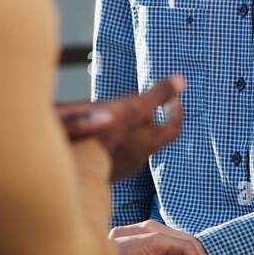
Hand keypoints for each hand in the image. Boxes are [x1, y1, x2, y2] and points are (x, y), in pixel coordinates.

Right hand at [57, 75, 185, 181]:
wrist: (71, 170)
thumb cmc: (102, 135)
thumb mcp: (132, 108)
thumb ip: (158, 95)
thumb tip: (182, 80)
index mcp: (148, 143)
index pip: (173, 128)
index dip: (175, 112)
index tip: (174, 99)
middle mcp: (137, 160)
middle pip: (150, 136)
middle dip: (145, 118)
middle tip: (139, 102)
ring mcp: (118, 169)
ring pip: (129, 145)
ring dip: (126, 130)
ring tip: (114, 115)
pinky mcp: (98, 174)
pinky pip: (110, 154)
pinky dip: (109, 142)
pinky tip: (94, 133)